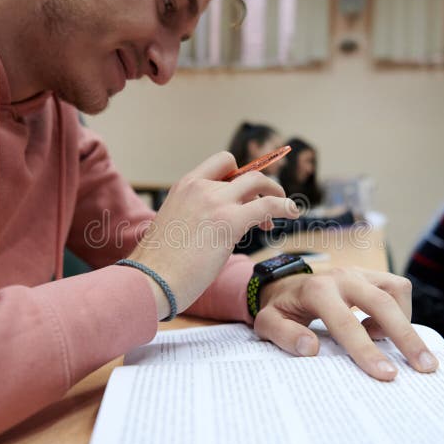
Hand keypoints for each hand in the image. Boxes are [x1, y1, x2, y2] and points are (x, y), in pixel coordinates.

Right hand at [129, 152, 299, 317]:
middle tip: (266, 206)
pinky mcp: (229, 221)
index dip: (240, 175)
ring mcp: (215, 201)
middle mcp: (200, 187)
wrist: (149, 280)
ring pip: (258, 182)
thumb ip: (193, 216)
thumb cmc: (158, 265)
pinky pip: (268, 205)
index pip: (222, 163)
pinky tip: (294, 213)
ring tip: (283, 212)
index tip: (246, 193)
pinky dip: (285, 206)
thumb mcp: (173, 225)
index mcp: (184, 185)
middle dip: (261, 186)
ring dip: (276, 193)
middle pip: (244, 172)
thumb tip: (211, 229)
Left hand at [253, 268, 437, 380]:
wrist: (285, 285)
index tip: (386, 374)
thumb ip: (284, 335)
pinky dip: (399, 311)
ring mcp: (360, 272)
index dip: (366, 350)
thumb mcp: (267, 324)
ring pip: (397, 292)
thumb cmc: (280, 309)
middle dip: (406, 337)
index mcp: (316, 291)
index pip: (346, 323)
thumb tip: (310, 348)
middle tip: (426, 368)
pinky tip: (378, 329)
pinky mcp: (372, 275)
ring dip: (402, 323)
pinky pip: (398, 289)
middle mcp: (342, 277)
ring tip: (383, 345)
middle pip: (383, 303)